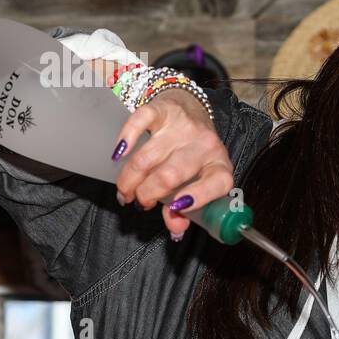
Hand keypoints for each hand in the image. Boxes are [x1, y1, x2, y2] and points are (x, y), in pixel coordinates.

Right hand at [111, 88, 233, 237]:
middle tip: (138, 201)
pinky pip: (140, 121)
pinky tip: (118, 156)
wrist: (193, 110)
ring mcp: (184, 127)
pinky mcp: (164, 110)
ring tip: (125, 190)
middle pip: (171, 175)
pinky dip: (126, 140)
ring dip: (130, 179)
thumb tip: (175, 228)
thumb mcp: (198, 183)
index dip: (196, 198)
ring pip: (148, 158)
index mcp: (220, 167)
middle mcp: (205, 146)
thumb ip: (185, 210)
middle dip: (147, 194)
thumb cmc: (194, 157)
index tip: (173, 208)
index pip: (216, 184)